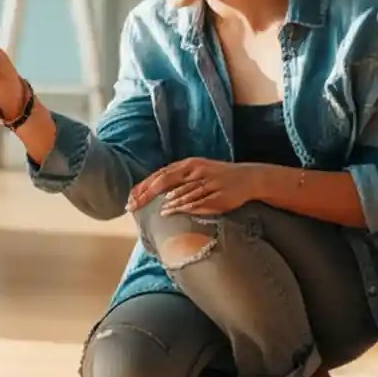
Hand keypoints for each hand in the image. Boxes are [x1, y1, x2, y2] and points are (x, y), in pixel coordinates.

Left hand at [127, 158, 262, 215]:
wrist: (248, 178)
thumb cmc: (217, 177)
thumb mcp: (195, 172)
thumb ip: (177, 179)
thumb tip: (153, 189)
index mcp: (187, 165)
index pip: (159, 175)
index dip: (143, 187)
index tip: (129, 199)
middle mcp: (194, 170)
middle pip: (164, 180)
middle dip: (146, 194)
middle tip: (132, 206)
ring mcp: (206, 180)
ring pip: (180, 190)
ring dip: (163, 201)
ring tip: (149, 209)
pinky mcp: (217, 193)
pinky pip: (197, 199)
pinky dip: (182, 205)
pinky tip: (171, 211)